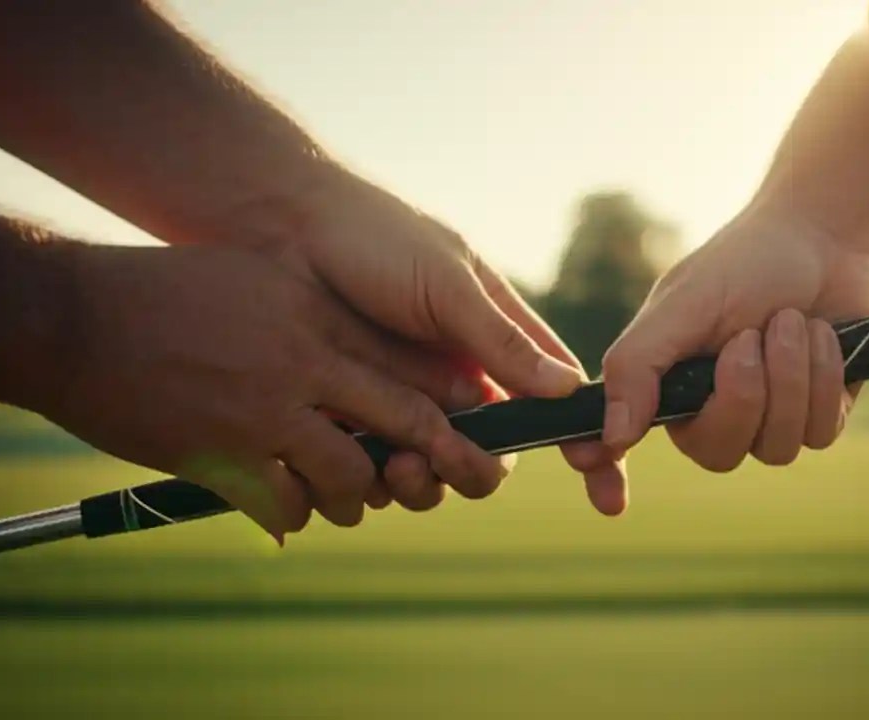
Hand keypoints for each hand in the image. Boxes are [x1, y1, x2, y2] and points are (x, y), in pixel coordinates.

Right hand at [44, 243, 509, 538]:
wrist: (74, 318)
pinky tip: (289, 509)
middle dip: (443, 459)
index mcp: (317, 315)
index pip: (410, 363)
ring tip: (351, 499)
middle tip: (454, 478)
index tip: (474, 422)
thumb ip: (317, 313)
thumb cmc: (165, 293)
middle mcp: (304, 361)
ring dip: (360, 497)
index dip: (453, 399)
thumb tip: (365, 354)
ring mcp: (266, 411)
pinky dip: (297, 515)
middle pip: (405, 420)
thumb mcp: (257, 279)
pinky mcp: (224, 456)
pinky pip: (288, 506)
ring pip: (353, 476)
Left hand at [272, 168, 627, 513]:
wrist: (275, 228)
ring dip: (425, 484)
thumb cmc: (371, 237)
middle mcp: (451, 379)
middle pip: (489, 454)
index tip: (593, 476)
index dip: (571, 438)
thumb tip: (570, 389)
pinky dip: (373, 482)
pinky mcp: (350, 419)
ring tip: (396, 468)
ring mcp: (400, 402)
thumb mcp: (445, 283)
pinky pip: (373, 471)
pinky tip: (356, 468)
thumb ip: (501, 340)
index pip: (547, 399)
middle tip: (445, 464)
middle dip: (476, 472)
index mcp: (490, 339)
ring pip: (433, 473)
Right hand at [601, 209, 868, 476]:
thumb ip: (638, 364)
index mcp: (663, 388)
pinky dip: (824, 377)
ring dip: (790, 377)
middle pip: (718, 453)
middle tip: (751, 336)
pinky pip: (820, 433)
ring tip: (791, 322)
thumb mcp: (681, 305)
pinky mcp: (818, 417)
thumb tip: (612, 435)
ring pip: (776, 448)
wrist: (820, 240)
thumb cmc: (741, 264)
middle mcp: (708, 414)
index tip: (608, 502)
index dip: (607, 478)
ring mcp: (766, 422)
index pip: (621, 448)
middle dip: (743, 393)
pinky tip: (821, 337)